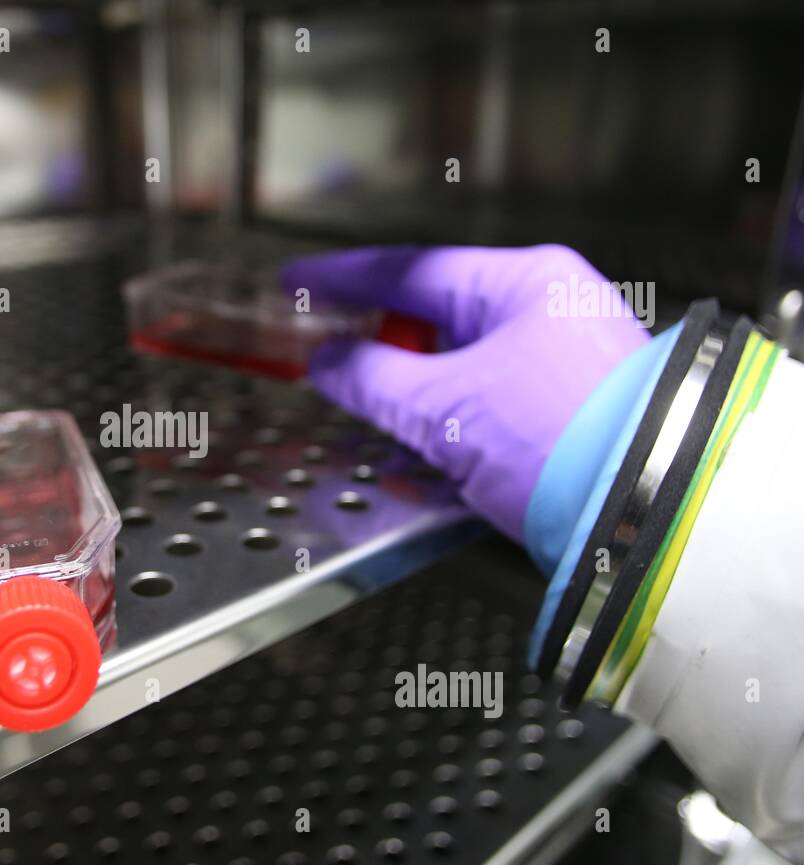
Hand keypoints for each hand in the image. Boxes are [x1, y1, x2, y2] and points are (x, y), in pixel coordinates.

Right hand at [280, 245, 648, 541]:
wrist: (647, 514)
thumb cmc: (564, 441)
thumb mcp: (444, 407)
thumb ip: (370, 379)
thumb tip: (326, 362)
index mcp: (523, 285)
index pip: (410, 270)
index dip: (343, 278)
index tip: (297, 281)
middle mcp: (546, 317)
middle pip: (435, 325)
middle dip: (377, 352)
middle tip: (323, 360)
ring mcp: (557, 372)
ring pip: (458, 377)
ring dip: (409, 407)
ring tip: (369, 428)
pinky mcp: (563, 426)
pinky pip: (484, 420)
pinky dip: (445, 442)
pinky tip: (416, 472)